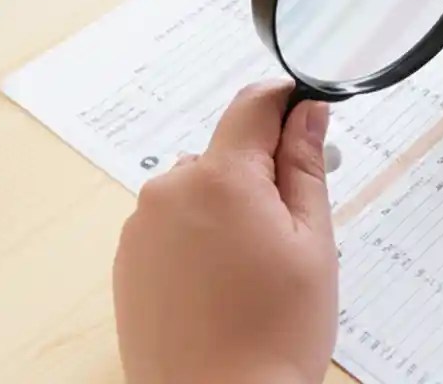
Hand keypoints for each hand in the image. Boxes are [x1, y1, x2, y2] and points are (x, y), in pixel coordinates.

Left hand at [113, 82, 336, 383]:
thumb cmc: (274, 336)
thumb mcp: (313, 242)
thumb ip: (306, 166)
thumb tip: (308, 113)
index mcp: (220, 178)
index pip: (254, 105)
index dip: (288, 105)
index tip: (308, 122)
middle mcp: (170, 192)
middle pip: (226, 153)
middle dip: (262, 176)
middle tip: (293, 231)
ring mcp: (142, 228)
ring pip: (199, 190)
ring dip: (228, 210)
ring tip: (254, 272)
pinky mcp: (129, 261)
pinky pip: (172, 226)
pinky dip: (199, 241)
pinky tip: (223, 287)